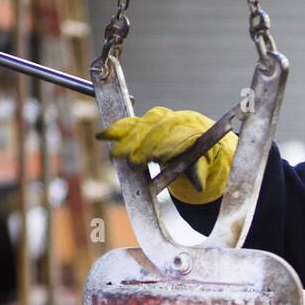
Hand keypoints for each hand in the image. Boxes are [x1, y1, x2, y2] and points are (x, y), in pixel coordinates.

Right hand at [97, 106, 236, 204]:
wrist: (195, 135)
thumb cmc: (198, 156)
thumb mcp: (200, 167)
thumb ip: (198, 174)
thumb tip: (200, 187)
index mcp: (192, 129)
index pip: (178, 136)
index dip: (166, 146)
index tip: (156, 157)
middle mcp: (175, 120)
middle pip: (157, 130)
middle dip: (144, 145)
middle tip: (133, 161)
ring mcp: (159, 118)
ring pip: (142, 124)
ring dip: (127, 138)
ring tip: (116, 153)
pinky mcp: (145, 120)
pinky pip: (130, 123)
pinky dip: (116, 129)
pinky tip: (103, 136)